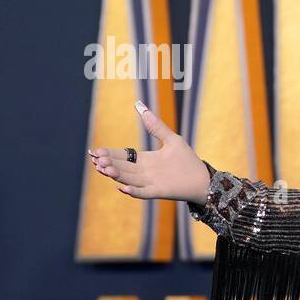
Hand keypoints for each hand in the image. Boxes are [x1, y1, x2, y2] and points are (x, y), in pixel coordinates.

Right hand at [87, 101, 212, 205]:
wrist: (203, 179)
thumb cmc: (188, 160)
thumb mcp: (171, 139)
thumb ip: (155, 126)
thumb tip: (141, 106)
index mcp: (144, 160)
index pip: (123, 156)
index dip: (110, 154)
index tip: (95, 151)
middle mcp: (144, 172)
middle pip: (122, 168)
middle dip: (109, 164)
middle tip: (96, 160)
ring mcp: (150, 183)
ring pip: (128, 179)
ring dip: (116, 175)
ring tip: (104, 169)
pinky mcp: (159, 192)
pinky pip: (143, 193)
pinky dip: (133, 191)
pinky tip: (122, 188)